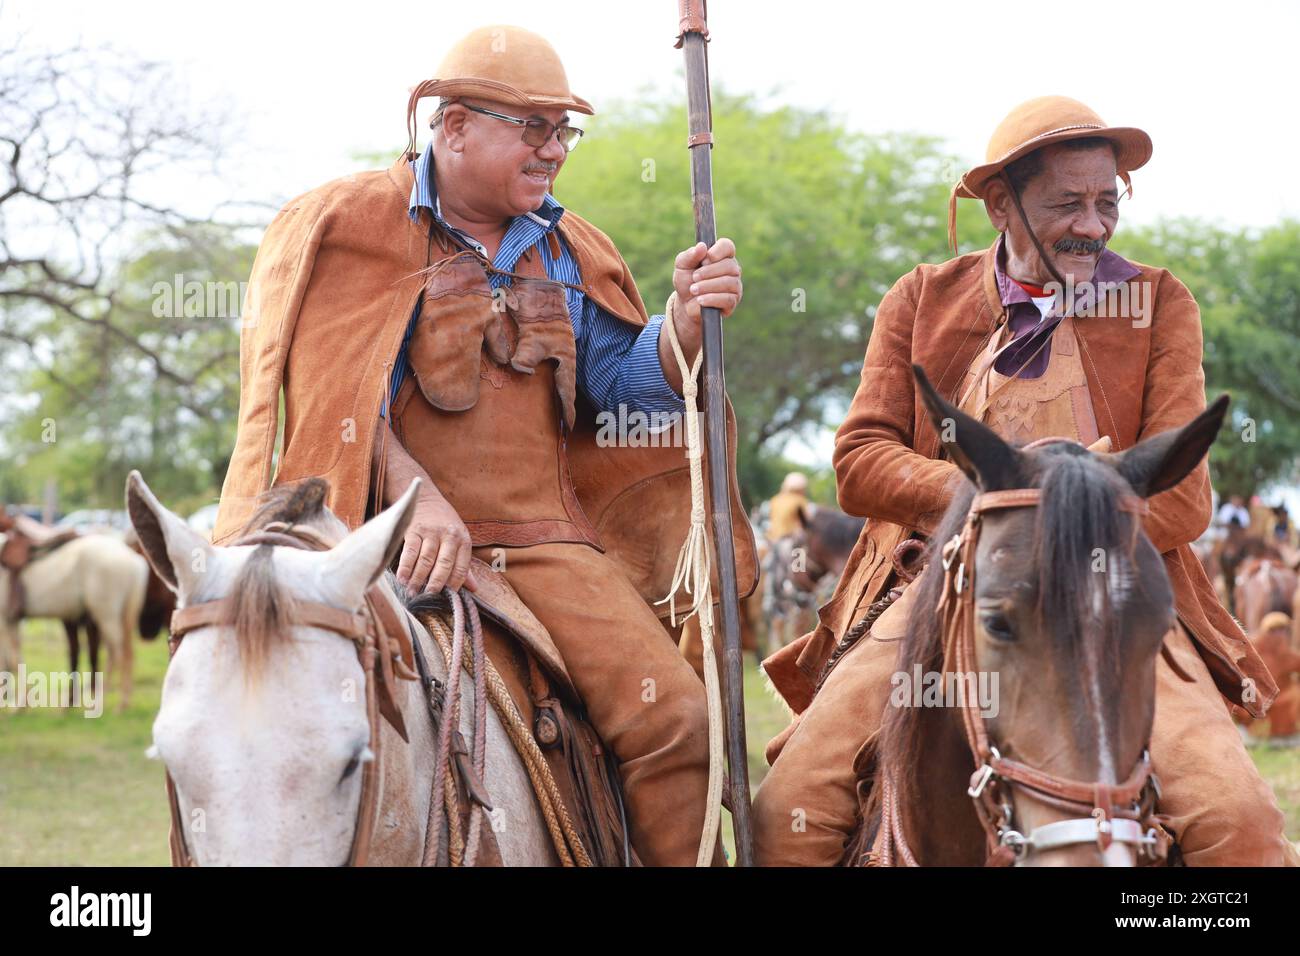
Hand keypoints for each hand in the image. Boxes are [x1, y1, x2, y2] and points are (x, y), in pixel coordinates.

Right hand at [395, 492, 477, 593]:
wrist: (426, 499)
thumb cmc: (445, 525)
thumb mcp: (459, 541)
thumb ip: (464, 565)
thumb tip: (473, 589)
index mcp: (464, 540)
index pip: (461, 567)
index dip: (454, 584)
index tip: (446, 598)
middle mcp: (449, 535)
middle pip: (443, 565)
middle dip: (435, 584)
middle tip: (427, 598)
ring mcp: (431, 532)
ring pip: (426, 560)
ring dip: (418, 578)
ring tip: (412, 592)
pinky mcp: (414, 529)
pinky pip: (410, 552)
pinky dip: (405, 567)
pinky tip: (402, 579)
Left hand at [670, 238, 742, 358]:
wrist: (684, 308)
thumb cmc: (684, 283)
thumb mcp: (680, 267)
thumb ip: (688, 256)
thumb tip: (701, 247)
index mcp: (721, 257)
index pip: (728, 246)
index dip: (720, 250)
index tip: (706, 256)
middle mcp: (731, 270)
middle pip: (730, 266)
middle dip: (710, 272)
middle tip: (694, 279)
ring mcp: (735, 287)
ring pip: (731, 282)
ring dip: (710, 286)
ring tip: (694, 291)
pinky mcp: (732, 304)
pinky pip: (728, 299)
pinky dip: (712, 299)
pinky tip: (700, 301)